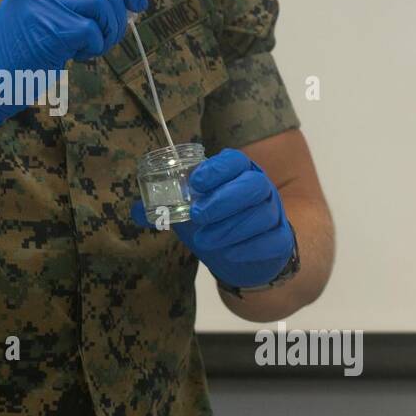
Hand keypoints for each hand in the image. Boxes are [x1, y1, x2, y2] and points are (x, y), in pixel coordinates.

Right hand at [0, 0, 147, 140]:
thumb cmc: (18, 49)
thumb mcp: (42, 10)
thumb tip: (124, 2)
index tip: (138, 0)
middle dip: (119, 10)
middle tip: (117, 33)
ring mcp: (46, 0)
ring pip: (102, 3)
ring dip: (109, 30)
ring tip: (94, 47)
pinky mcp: (53, 26)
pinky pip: (93, 31)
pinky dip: (95, 47)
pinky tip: (79, 56)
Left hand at [131, 147, 294, 287]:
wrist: (246, 254)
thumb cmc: (217, 223)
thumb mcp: (190, 214)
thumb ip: (165, 209)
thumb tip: (134, 210)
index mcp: (239, 173)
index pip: (234, 161)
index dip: (216, 169)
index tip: (195, 181)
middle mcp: (260, 188)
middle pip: (251, 186)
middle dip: (223, 200)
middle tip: (197, 215)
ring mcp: (274, 214)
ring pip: (259, 216)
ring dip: (229, 229)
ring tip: (204, 240)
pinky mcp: (281, 240)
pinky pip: (269, 241)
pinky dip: (246, 248)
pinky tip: (228, 253)